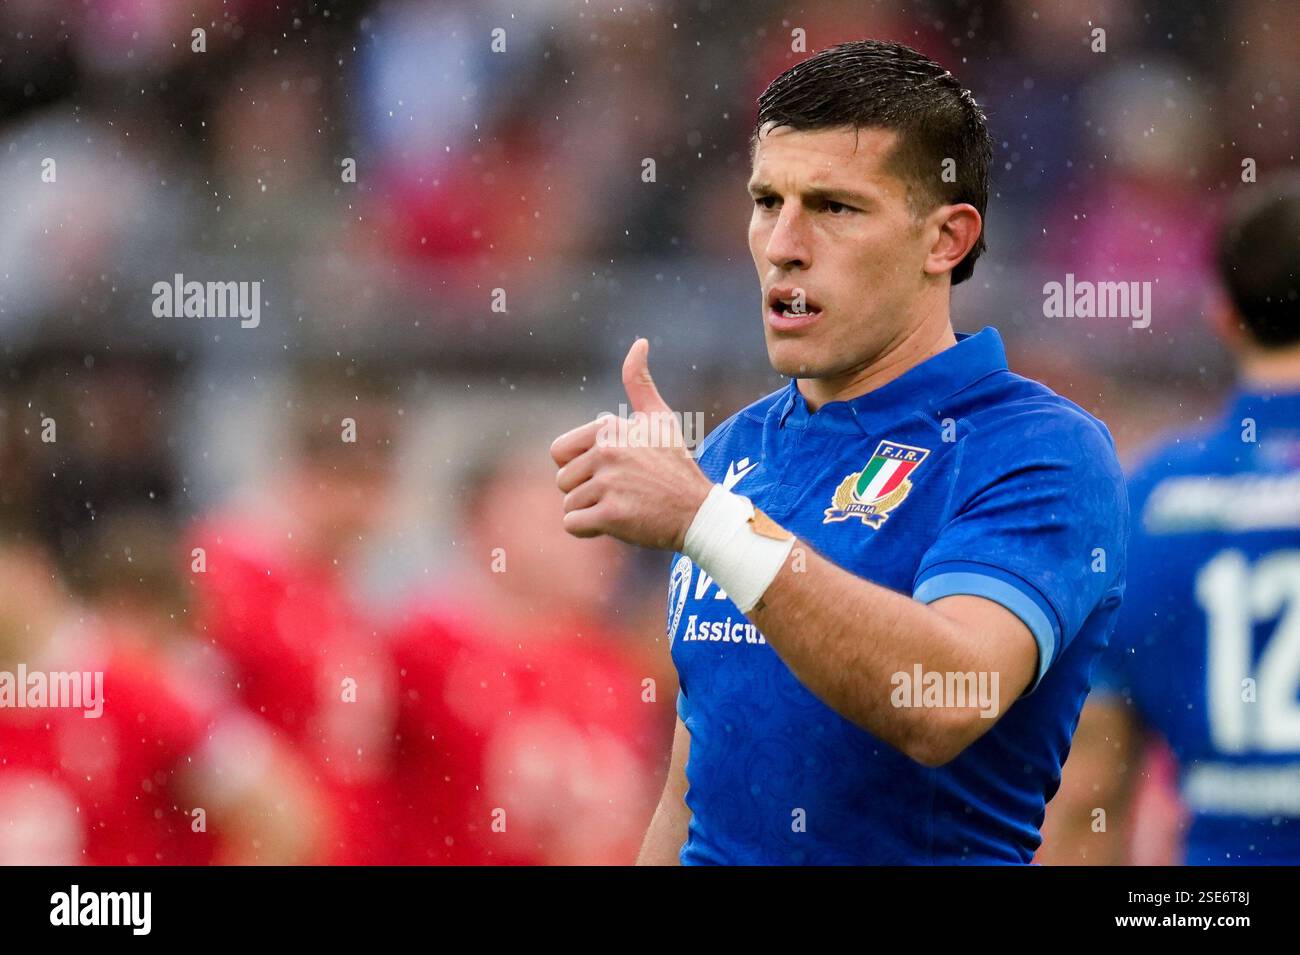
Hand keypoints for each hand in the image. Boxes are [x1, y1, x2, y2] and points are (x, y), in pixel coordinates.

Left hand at [551, 338, 712, 550]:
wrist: (698, 512)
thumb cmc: (675, 465)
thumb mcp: (658, 419)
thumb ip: (639, 382)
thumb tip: (639, 342)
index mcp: (610, 428)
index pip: (559, 452)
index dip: (580, 465)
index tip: (613, 469)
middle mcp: (607, 452)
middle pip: (563, 480)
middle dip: (585, 490)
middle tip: (620, 491)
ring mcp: (609, 484)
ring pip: (569, 503)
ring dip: (590, 510)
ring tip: (624, 505)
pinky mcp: (611, 515)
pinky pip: (573, 524)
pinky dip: (589, 530)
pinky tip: (617, 522)